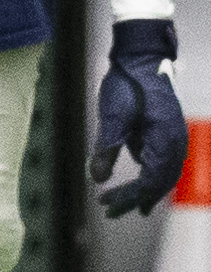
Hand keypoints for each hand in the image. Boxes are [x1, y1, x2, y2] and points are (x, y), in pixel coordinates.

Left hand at [92, 18, 186, 217]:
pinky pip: (161, 163)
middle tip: (110, 212)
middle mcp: (175, 141)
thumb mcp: (113, 116)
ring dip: (143, 191)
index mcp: (165, 138)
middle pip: (160, 181)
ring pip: (162, 173)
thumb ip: (106, 148)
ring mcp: (172, 137)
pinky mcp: (165, 133)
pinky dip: (149, 177)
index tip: (109, 204)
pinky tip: (135, 186)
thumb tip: (97, 178)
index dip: (131, 195)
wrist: (141, 59)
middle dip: (136, 198)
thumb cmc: (128, 85)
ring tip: (121, 206)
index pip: (152, 179)